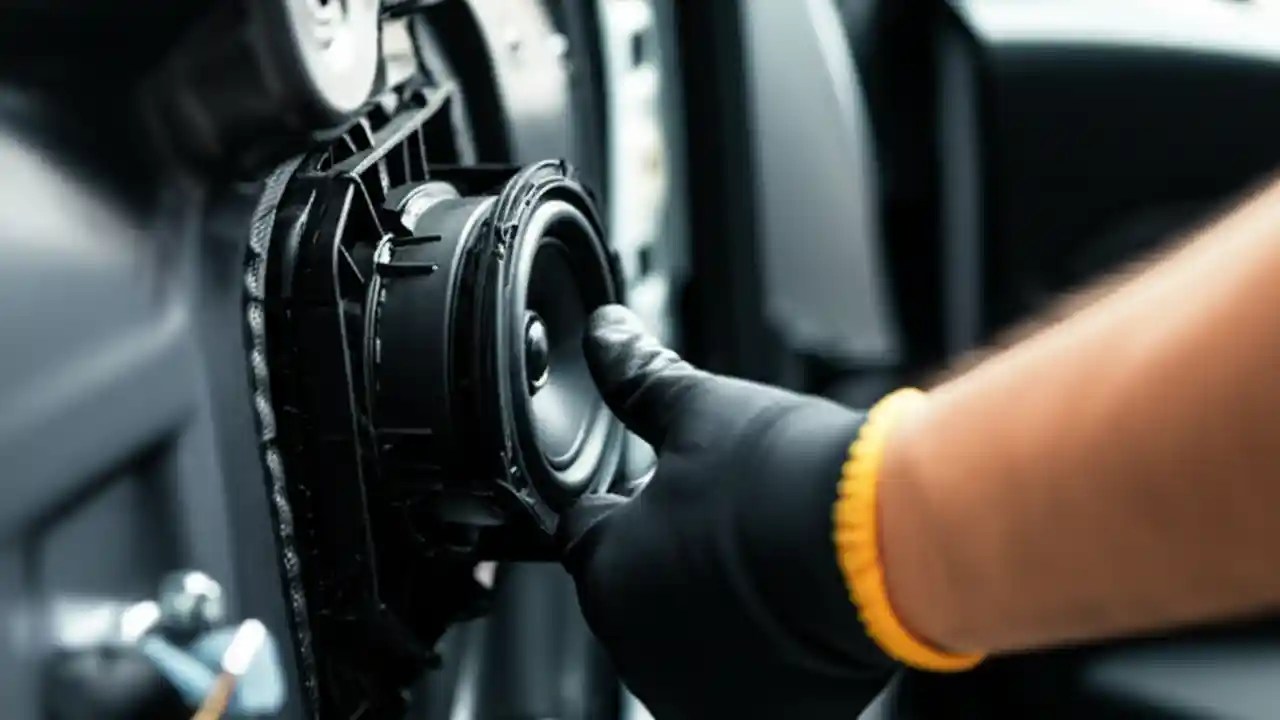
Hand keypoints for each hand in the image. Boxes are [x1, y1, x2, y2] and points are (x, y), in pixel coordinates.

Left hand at [559, 305, 895, 718]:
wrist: (884, 547)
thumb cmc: (786, 483)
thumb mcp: (699, 412)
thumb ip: (639, 379)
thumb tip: (606, 333)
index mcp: (607, 570)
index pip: (587, 533)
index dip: (625, 504)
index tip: (665, 490)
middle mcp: (637, 645)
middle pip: (638, 591)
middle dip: (671, 555)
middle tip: (731, 520)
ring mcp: (697, 689)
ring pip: (689, 637)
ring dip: (713, 604)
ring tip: (770, 558)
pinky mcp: (759, 716)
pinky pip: (743, 679)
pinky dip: (761, 649)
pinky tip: (796, 605)